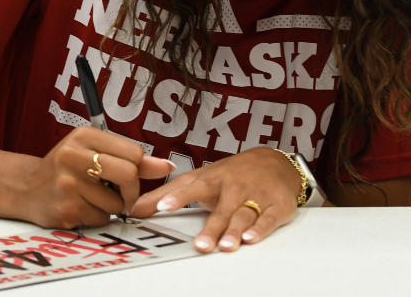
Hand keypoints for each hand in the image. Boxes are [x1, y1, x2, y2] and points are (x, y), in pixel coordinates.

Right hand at [21, 126, 174, 228]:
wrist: (27, 188)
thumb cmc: (66, 168)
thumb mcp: (94, 151)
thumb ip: (131, 158)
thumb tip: (166, 166)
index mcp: (83, 136)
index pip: (133, 152)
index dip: (139, 168)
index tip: (131, 174)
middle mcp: (72, 156)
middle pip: (129, 175)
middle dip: (131, 190)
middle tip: (122, 194)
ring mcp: (68, 184)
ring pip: (116, 202)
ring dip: (112, 205)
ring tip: (92, 197)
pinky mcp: (66, 209)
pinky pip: (101, 218)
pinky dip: (98, 217)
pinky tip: (81, 207)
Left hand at [131, 147, 319, 252]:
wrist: (275, 162)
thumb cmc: (231, 174)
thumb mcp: (199, 178)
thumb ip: (168, 194)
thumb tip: (133, 208)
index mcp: (213, 179)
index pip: (192, 187)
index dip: (177, 197)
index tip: (163, 206)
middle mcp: (234, 188)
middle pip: (221, 209)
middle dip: (212, 227)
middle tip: (200, 245)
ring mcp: (256, 196)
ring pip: (244, 215)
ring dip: (234, 231)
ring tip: (225, 246)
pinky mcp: (277, 206)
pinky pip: (269, 218)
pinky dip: (261, 228)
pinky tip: (251, 238)